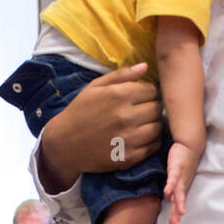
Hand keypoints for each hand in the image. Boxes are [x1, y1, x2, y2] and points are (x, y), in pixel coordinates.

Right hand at [39, 64, 161, 192]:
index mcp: (119, 95)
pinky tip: (140, 137)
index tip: (140, 97)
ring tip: (141, 124)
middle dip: (151, 107)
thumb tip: (145, 66)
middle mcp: (126, 116)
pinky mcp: (129, 157)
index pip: (152, 90)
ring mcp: (129, 138)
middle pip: (157, 108)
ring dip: (153, 124)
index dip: (147, 92)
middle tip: (141, 111)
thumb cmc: (80, 112)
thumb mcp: (95, 87)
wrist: (65, 144)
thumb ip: (122, 75)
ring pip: (158, 127)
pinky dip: (151, 141)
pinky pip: (153, 146)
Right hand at [163, 139, 203, 223]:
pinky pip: (173, 178)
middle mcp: (183, 185)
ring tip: (180, 212)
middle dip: (178, 212)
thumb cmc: (183, 163)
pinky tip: (167, 191)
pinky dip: (170, 185)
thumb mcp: (177, 178)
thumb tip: (168, 199)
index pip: (179, 204)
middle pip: (180, 201)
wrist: (190, 146)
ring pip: (179, 191)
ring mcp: (181, 177)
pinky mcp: (177, 168)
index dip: (176, 214)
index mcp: (183, 188)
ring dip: (179, 202)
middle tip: (176, 223)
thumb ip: (173, 189)